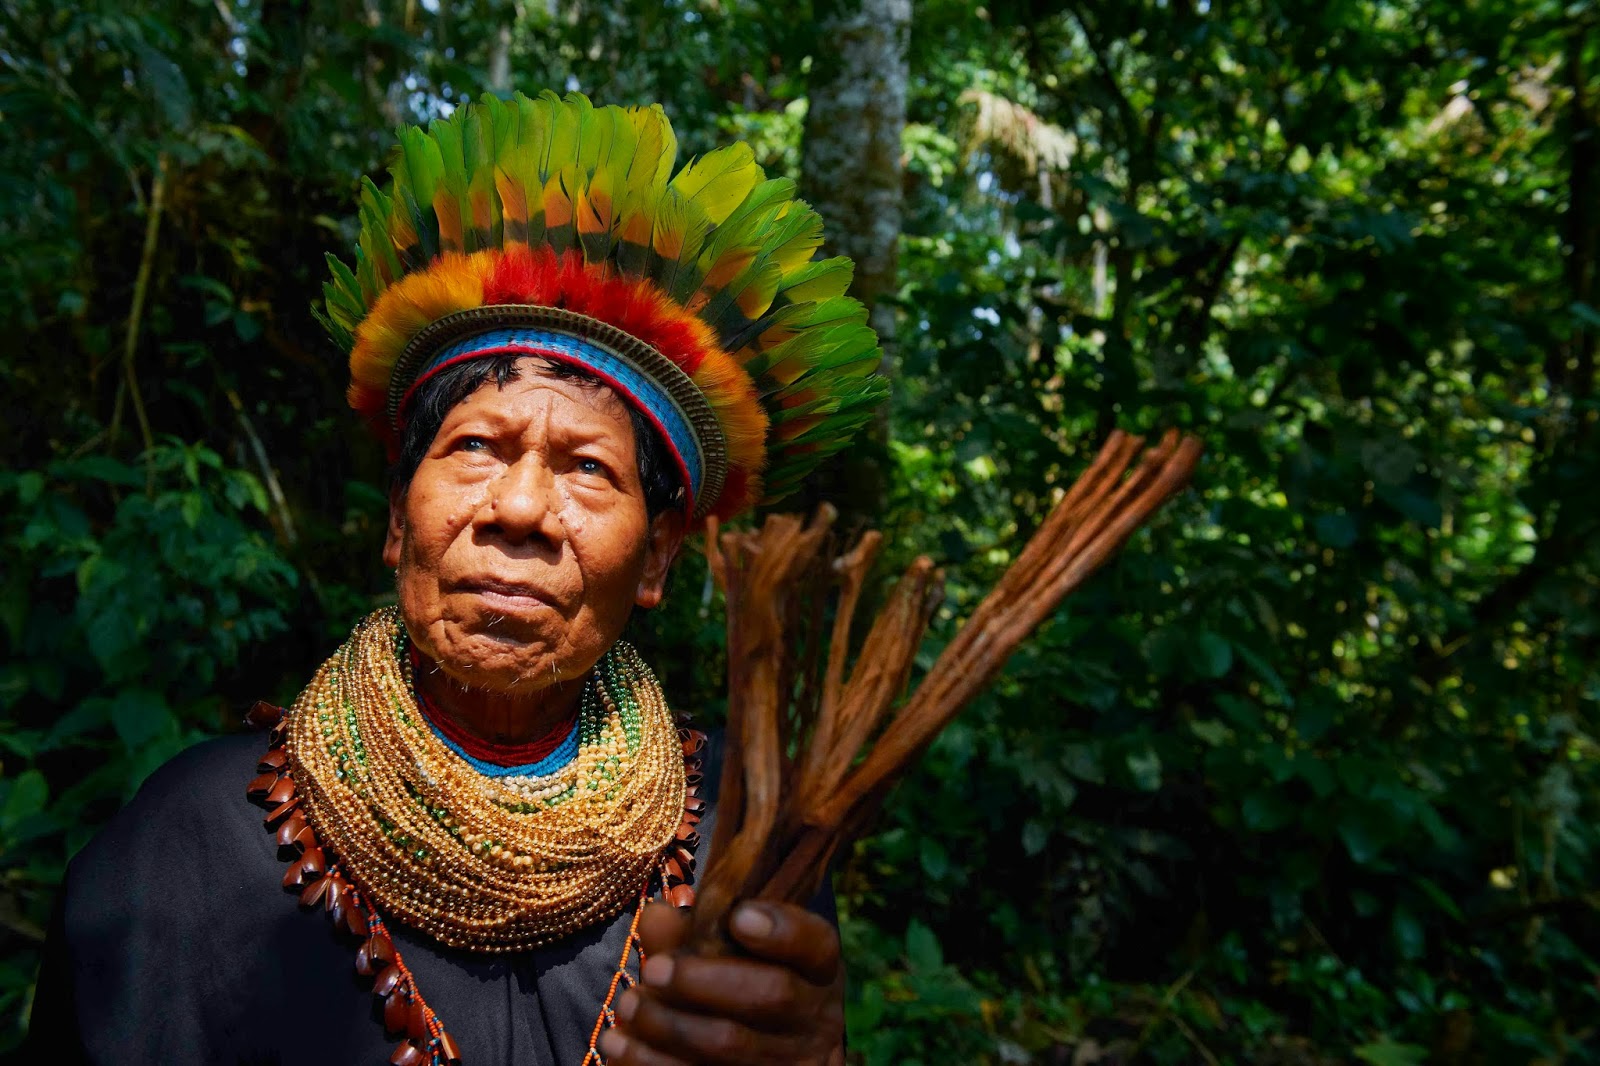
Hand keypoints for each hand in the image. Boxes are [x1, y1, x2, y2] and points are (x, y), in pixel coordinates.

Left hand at [598, 900, 845, 1065]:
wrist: (774, 1056)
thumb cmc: (748, 983)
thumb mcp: (736, 953)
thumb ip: (698, 931)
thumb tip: (655, 914)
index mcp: (817, 966)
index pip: (814, 942)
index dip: (781, 930)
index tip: (739, 916)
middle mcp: (816, 1015)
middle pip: (770, 995)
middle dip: (703, 980)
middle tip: (652, 970)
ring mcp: (793, 1061)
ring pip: (732, 1045)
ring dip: (669, 1026)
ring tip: (627, 1006)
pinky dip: (654, 1063)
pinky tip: (620, 1045)